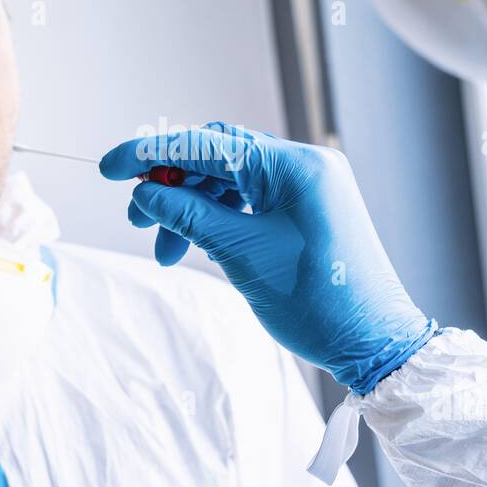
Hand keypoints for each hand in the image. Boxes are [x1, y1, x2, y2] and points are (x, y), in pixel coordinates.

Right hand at [99, 122, 435, 393]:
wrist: (375, 342)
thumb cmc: (319, 302)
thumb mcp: (243, 255)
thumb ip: (190, 216)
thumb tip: (145, 193)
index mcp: (294, 166)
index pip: (209, 144)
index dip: (153, 153)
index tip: (111, 167)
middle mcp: (304, 165)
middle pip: (219, 157)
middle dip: (172, 183)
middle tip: (137, 218)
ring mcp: (309, 186)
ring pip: (231, 181)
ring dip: (192, 208)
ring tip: (164, 249)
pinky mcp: (308, 209)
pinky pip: (251, 199)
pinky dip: (219, 219)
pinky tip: (198, 245)